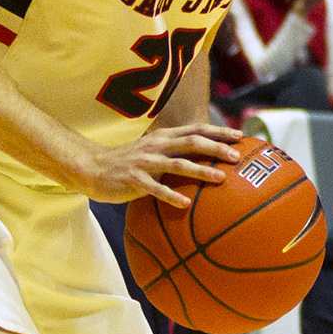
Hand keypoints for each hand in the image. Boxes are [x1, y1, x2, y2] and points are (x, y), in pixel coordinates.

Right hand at [68, 124, 242, 206]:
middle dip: (216, 147)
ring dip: (201, 170)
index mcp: (162, 137)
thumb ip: (172, 151)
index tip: (240, 135)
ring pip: (178, 164)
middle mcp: (156, 146)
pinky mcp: (134, 180)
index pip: (195, 129)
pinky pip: (156, 189)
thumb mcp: (151, 150)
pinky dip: (172, 196)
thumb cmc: (126, 162)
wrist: (91, 167)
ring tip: (221, 178)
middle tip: (237, 156)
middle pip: (191, 142)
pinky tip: (186, 204)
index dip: (218, 131)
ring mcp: (145, 162)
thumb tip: (202, 158)